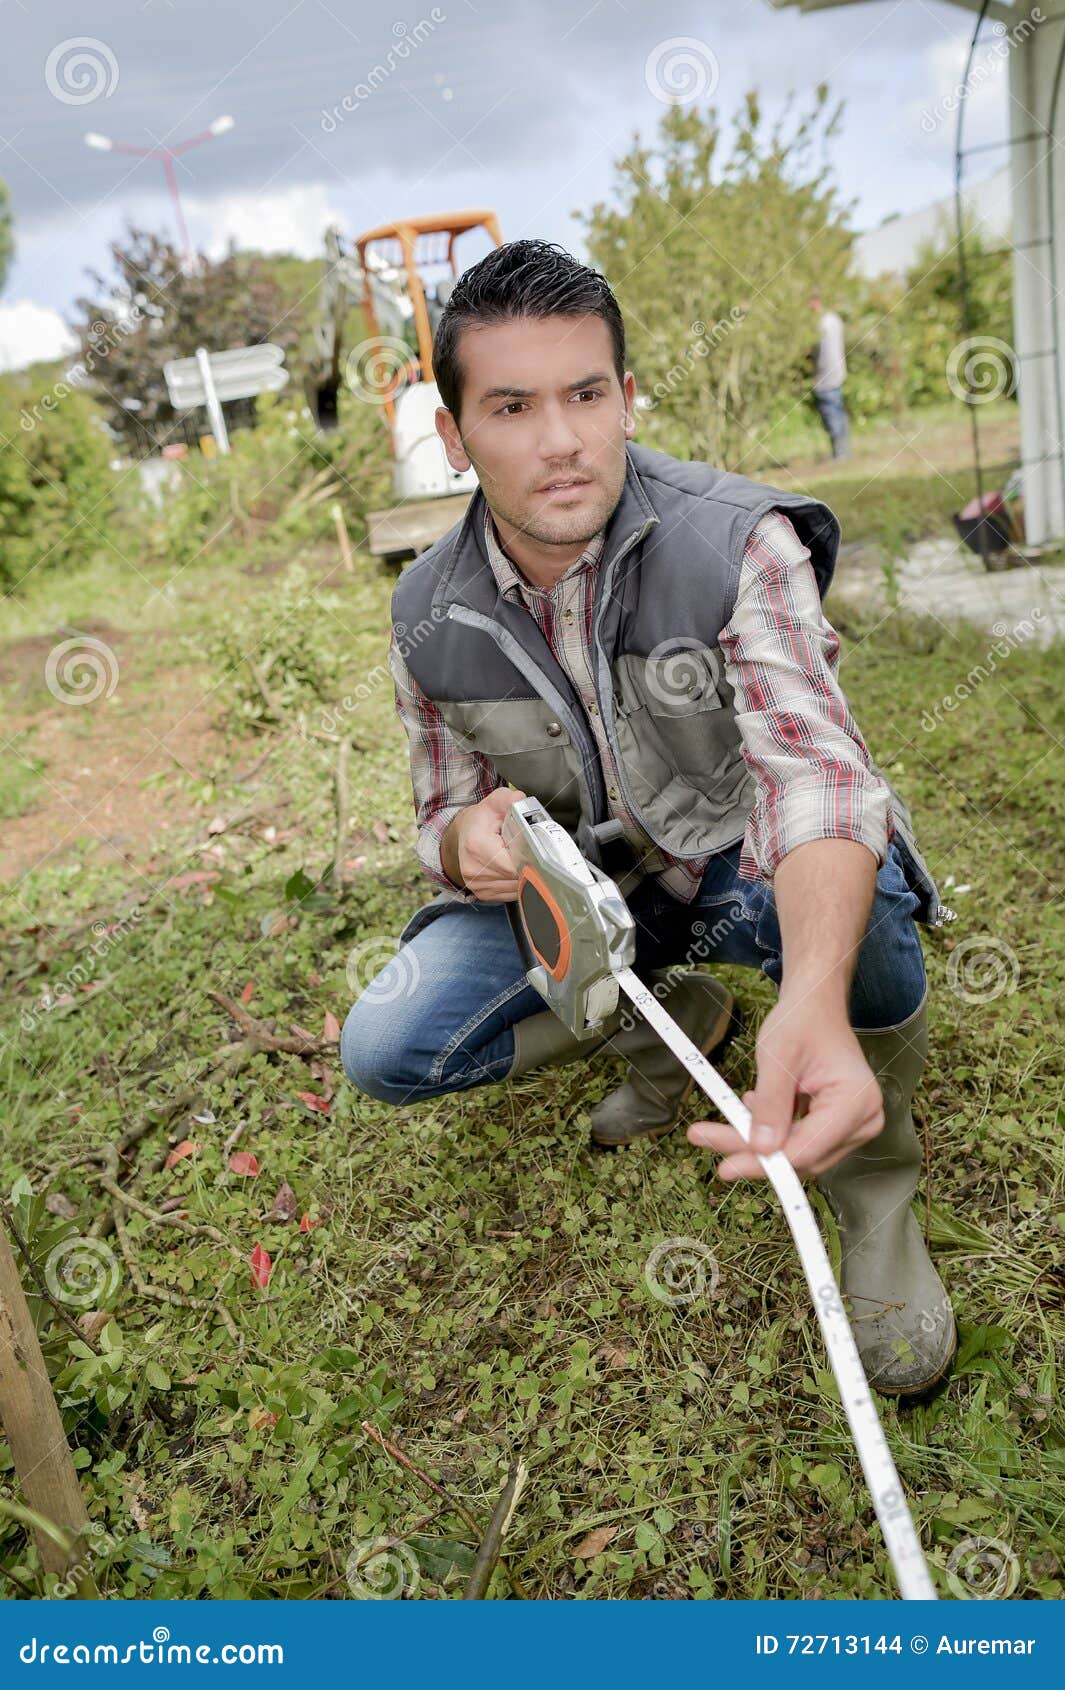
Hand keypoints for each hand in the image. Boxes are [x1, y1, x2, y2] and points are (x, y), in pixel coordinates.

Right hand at [446, 788, 526, 901]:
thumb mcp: (494, 803)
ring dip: (524, 876)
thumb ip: (509, 800)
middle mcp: (474, 869)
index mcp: (477, 846)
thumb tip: (521, 800)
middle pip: (516, 877)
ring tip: (520, 859)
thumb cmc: (481, 821)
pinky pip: (510, 894)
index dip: (529, 858)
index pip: (513, 864)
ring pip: (516, 888)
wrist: (464, 834)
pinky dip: (518, 884)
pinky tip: (515, 870)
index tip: (536, 849)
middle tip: (531, 852)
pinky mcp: (482, 894)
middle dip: (529, 866)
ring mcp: (477, 885)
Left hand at [686, 994, 883, 1179]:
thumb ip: (770, 1106)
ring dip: (760, 1142)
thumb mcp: (777, 1059)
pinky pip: (801, 1142)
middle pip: (801, 1156)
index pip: (805, 1150)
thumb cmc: (801, 1021)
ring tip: (730, 1115)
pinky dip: (772, 1132)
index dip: (763, 1162)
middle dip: (753, 1151)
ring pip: (798, 1153)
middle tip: (705, 1138)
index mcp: (856, 1102)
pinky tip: (753, 1109)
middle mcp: (864, 1120)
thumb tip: (760, 1149)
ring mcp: (854, 1125)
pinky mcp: (838, 1126)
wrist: (814, 1005)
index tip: (725, 1167)